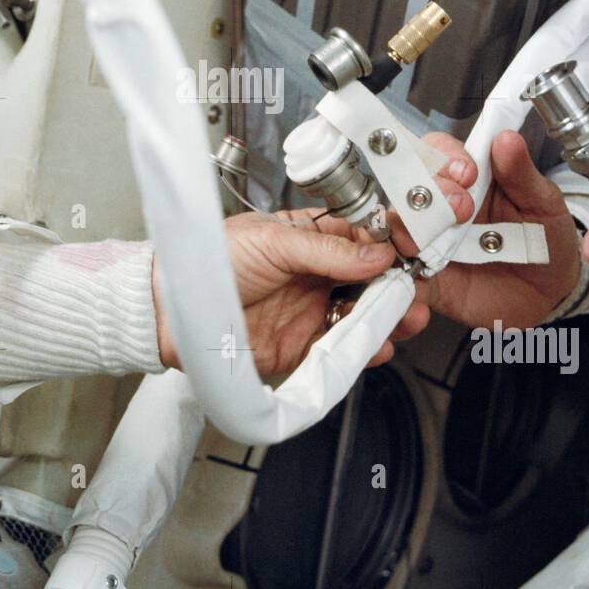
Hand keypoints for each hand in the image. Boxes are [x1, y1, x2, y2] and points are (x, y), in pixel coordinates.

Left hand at [152, 210, 430, 377]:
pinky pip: (342, 350)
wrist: (172, 311)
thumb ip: (326, 249)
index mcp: (308, 238)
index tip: (414, 250)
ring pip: (364, 315)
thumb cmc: (210, 262)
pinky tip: (380, 344)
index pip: (362, 239)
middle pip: (371, 280)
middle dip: (399, 285)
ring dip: (389, 318)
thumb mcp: (272, 241)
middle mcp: (314, 274)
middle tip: (416, 290)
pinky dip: (366, 350)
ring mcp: (310, 311)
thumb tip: (376, 251)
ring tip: (407, 318)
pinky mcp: (302, 346)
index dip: (391, 245)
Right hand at [397, 131, 580, 328]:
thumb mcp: (543, 203)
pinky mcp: (426, 281)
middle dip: (426, 196)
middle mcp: (439, 207)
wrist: (551, 292)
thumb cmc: (545, 239)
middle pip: (406, 189)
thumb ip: (522, 174)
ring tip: (420, 249)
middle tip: (461, 210)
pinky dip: (401, 291)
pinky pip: (400, 283)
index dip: (443, 157)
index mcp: (465, 179)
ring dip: (401, 237)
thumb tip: (508, 139)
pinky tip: (419, 301)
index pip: (435, 152)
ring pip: (393, 232)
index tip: (467, 172)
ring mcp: (428, 244)